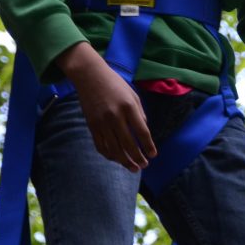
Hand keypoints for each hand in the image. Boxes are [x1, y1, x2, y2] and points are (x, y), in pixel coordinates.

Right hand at [56, 42, 155, 170]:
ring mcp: (102, 122)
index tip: (153, 155)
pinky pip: (101, 146)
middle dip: (138, 158)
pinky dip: (109, 155)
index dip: (148, 146)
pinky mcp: (91, 126)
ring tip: (133, 168)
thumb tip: (143, 133)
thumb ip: (139, 114)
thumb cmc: (115, 84)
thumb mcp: (132, 95)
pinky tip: (117, 159)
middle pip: (128, 144)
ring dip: (125, 161)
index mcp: (129, 107)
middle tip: (144, 165)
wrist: (90, 77)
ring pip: (114, 149)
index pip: (142, 132)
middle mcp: (115, 116)